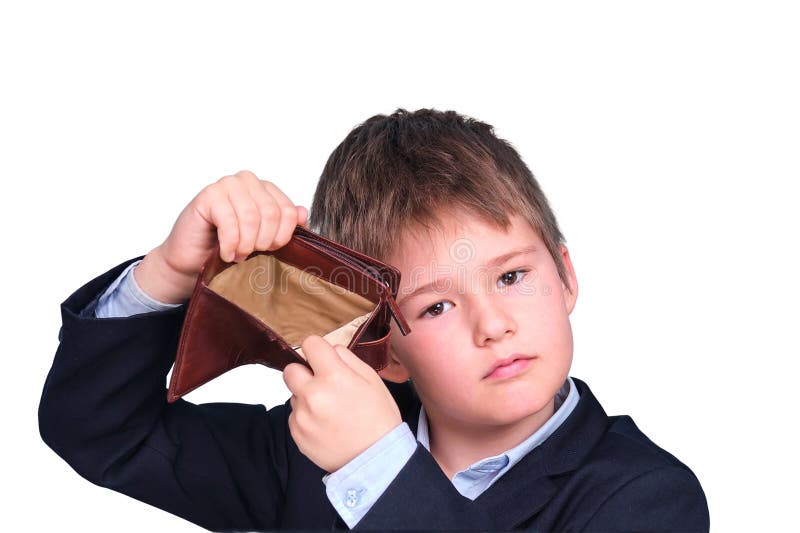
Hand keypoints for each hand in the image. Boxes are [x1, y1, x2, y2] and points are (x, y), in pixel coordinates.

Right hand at [134, 170, 307, 302]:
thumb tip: (303, 212)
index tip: (271, 250)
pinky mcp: (208, 195)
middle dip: (264, 242)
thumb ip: (287, 228)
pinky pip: (230, 222)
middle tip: (251, 254)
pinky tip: (226, 254)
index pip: (289, 211)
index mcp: (266, 189)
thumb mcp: (263, 241)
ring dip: (246, 244)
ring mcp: (227, 184)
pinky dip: (230, 244)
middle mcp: (247, 181)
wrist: (192, 260)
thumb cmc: (229, 249)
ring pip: (252, 217)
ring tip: (238, 256)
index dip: (283, 237)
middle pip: (272, 213)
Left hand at [283, 335, 402, 472]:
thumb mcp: (372, 380)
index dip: (318, 349)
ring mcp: (302, 416)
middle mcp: (312, 394)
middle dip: (304, 373)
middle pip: (290, 369)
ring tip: (330, 411)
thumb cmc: (379, 418)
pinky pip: (295, 416)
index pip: (310, 344)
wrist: (376, 460)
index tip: (324, 358)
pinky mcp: (297, 434)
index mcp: (333, 376)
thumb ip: (348, 359)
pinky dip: (306, 418)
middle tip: (322, 384)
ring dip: (306, 397)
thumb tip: (330, 350)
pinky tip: (326, 426)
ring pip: (294, 395)